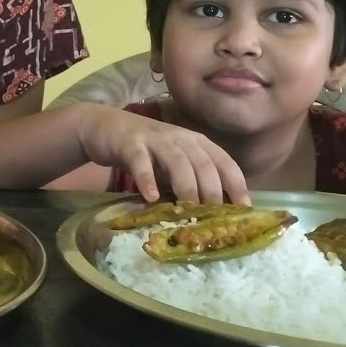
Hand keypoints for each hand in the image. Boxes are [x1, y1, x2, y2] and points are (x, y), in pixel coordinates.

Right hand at [77, 106, 248, 203]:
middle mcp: (179, 138)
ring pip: (177, 162)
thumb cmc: (144, 150)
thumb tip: (212, 214)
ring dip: (186, 187)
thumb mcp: (171, 162)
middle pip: (204, 163)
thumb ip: (189, 180)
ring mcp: (154, 139)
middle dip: (212, 191)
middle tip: (214, 219)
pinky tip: (150, 197)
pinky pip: (140, 161)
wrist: (102, 127)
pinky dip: (147, 179)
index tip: (243, 210)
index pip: (224, 161)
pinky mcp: (129, 143)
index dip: (236, 185)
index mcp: (195, 142)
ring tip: (189, 211)